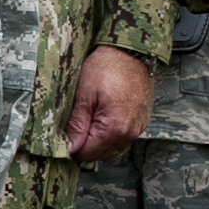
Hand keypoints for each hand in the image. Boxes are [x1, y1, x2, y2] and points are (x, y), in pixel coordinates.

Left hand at [66, 46, 154, 163]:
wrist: (131, 52)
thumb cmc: (107, 67)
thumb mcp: (84, 93)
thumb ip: (77, 124)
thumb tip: (70, 147)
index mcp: (114, 128)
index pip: (87, 154)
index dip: (73, 146)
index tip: (66, 134)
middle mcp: (129, 133)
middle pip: (100, 155)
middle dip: (86, 145)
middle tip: (76, 125)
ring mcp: (137, 129)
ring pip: (112, 150)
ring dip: (99, 142)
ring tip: (90, 120)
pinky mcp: (141, 122)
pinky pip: (123, 139)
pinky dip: (111, 135)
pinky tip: (103, 119)